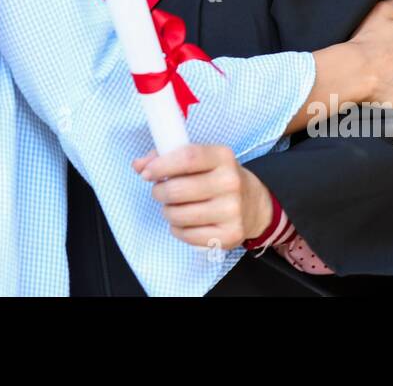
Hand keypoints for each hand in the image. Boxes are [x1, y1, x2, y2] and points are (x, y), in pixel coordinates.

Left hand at [131, 144, 273, 248]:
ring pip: (178, 215)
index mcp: (223, 157)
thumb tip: (138, 165)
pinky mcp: (229, 235)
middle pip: (177, 190)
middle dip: (159, 192)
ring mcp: (232, 211)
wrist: (254, 205)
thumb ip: (166, 157)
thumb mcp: (200, 160)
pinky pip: (187, 235)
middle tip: (160, 191)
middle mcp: (231, 182)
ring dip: (167, 211)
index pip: (187, 158)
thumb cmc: (217, 178)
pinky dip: (178, 229)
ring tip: (174, 207)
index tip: (146, 173)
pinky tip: (185, 222)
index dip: (161, 165)